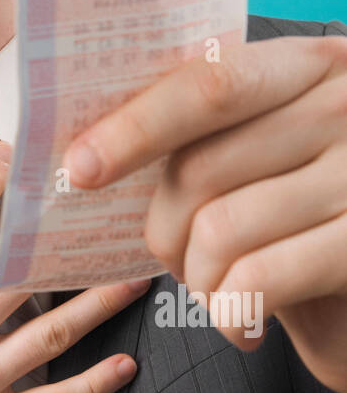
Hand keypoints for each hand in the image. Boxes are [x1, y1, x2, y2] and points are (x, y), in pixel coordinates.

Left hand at [64, 34, 346, 392]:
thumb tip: (88, 153)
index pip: (209, 83)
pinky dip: (232, 314)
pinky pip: (258, 279)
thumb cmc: (306, 225)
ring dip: (198, 281)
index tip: (79, 168)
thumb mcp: (269, 156)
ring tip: (217, 296)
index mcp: (313, 66)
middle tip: (178, 263)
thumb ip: (209, 135)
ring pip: (221, 228)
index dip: (135, 127)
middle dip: (165, 231)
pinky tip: (245, 326)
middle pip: (201, 165)